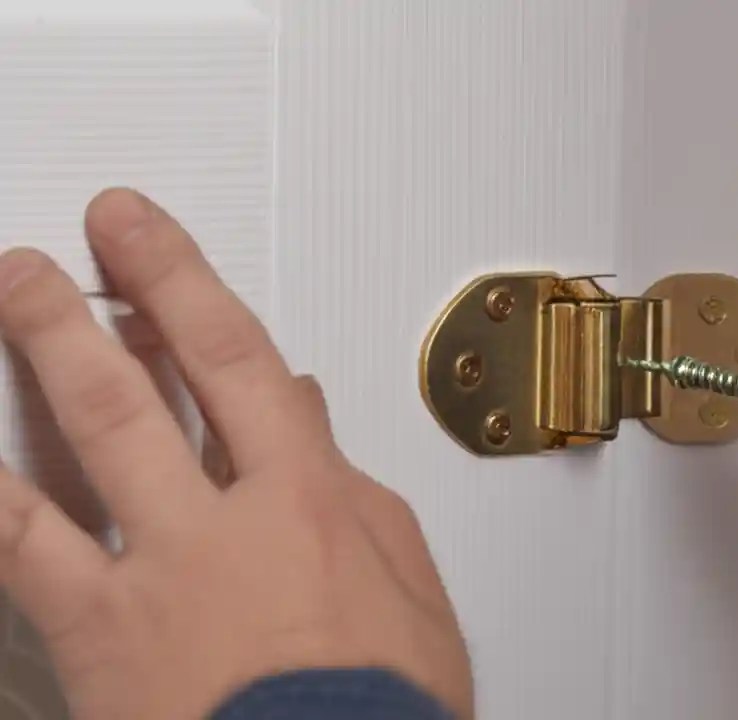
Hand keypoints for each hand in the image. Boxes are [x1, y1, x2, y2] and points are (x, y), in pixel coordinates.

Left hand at [0, 189, 472, 718]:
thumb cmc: (383, 710)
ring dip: (42, 358)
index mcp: (309, 503)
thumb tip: (318, 427)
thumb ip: (364, 502)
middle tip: (68, 246)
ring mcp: (151, 575)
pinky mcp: (95, 640)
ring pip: (87, 442)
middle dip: (105, 301)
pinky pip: (21, 550)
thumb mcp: (414, 597)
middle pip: (154, 385)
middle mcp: (223, 522)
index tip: (147, 240)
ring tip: (12, 298)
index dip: (185, 287)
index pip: (240, 365)